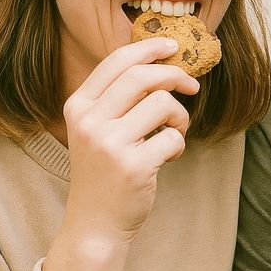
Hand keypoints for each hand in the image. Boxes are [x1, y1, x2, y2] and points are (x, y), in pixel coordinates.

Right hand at [61, 37, 198, 243]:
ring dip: (180, 117)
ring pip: (163, 104)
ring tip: (174, 134)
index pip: (116, 61)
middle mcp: (89, 121)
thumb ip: (118, 98)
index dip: (149, 48)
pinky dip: (179, 145)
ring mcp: (109, 144)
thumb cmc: (104, 172)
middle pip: (143, 76)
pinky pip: (174, 137)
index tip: (173, 46)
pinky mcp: (133, 166)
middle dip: (175, 75)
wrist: (95, 224)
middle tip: (192, 87)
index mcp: (78, 106)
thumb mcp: (97, 130)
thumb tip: (160, 63)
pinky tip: (167, 159)